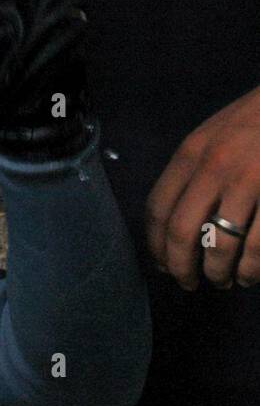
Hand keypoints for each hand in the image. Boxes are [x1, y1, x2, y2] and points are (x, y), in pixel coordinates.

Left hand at [146, 86, 259, 289]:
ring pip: (221, 244)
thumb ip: (191, 172)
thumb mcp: (211, 137)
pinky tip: (248, 275)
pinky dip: (250, 268)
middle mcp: (214, 168)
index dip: (155, 243)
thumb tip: (170, 221)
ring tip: (222, 281)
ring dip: (218, 272)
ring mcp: (249, 182)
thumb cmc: (254, 123)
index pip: (158, 207)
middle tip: (186, 282)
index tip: (160, 263)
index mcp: (191, 154)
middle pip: (182, 232)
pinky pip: (258, 245)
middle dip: (180, 266)